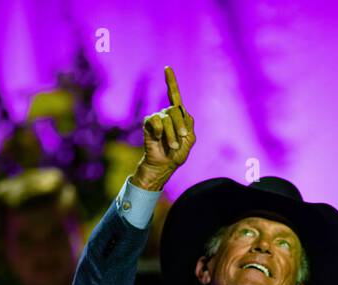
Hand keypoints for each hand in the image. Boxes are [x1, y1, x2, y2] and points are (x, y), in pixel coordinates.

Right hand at [132, 66, 194, 190]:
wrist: (164, 164)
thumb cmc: (177, 154)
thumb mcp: (189, 139)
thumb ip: (189, 124)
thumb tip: (181, 110)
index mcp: (178, 115)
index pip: (174, 95)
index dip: (170, 81)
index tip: (166, 68)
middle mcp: (166, 113)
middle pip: (175, 110)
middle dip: (180, 126)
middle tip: (181, 139)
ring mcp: (157, 118)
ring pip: (166, 118)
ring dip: (172, 134)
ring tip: (172, 146)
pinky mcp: (148, 124)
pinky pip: (155, 121)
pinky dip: (159, 131)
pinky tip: (158, 138)